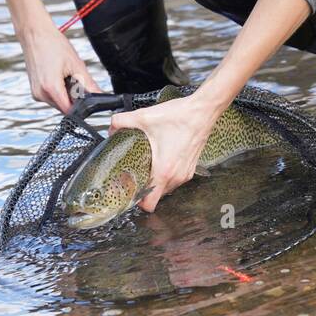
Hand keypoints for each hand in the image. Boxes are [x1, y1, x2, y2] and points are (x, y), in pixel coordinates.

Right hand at [19, 16, 101, 113]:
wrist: (35, 34)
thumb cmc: (52, 44)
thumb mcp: (75, 64)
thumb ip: (88, 84)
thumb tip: (99, 94)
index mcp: (50, 88)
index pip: (69, 110)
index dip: (80, 107)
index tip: (86, 100)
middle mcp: (40, 94)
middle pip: (63, 107)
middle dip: (73, 98)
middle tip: (75, 80)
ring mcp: (36, 93)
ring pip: (57, 102)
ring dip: (65, 94)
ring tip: (65, 75)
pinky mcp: (35, 90)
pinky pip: (50, 97)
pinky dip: (57, 90)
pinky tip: (58, 76)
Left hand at [109, 90, 220, 211]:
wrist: (203, 111)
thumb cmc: (180, 117)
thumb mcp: (145, 117)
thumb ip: (122, 121)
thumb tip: (111, 128)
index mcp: (164, 170)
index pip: (150, 204)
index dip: (137, 202)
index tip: (130, 192)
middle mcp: (177, 176)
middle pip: (157, 196)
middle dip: (145, 189)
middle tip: (135, 175)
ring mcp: (186, 173)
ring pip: (167, 188)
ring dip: (157, 181)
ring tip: (148, 167)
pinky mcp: (191, 167)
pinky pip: (176, 179)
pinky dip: (167, 174)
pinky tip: (161, 159)